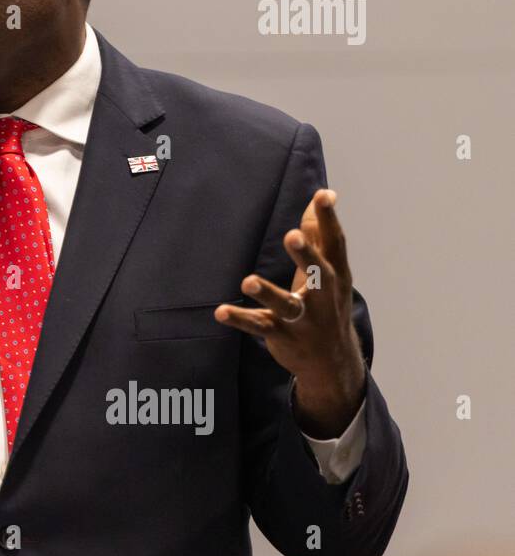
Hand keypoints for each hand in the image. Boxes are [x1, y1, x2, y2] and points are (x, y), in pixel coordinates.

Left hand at [214, 188, 366, 437]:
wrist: (332, 361)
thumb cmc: (327, 303)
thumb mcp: (329, 270)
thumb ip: (319, 233)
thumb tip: (322, 194)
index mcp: (335, 274)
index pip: (334, 243)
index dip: (329, 219)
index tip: (323, 195)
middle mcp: (323, 296)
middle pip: (317, 274)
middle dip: (306, 255)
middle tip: (291, 235)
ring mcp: (303, 318)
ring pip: (286, 305)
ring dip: (267, 293)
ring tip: (248, 281)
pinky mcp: (282, 335)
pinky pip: (258, 326)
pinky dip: (239, 319)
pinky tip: (220, 312)